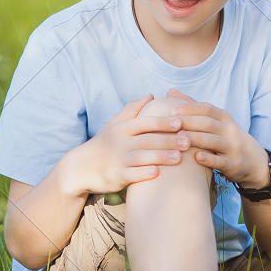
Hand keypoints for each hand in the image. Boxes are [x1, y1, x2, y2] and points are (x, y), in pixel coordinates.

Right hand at [69, 95, 186, 194]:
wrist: (81, 166)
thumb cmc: (104, 143)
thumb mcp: (114, 123)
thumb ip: (132, 109)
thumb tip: (151, 95)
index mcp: (123, 128)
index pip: (145, 122)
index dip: (163, 121)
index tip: (181, 121)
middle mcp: (121, 142)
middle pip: (148, 139)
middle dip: (169, 140)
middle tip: (189, 141)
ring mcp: (118, 159)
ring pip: (142, 157)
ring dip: (161, 156)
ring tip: (179, 158)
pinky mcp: (116, 176)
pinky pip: (131, 174)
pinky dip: (144, 173)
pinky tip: (157, 173)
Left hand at [163, 89, 269, 186]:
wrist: (255, 162)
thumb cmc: (227, 139)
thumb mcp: (216, 121)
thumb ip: (193, 108)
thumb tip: (170, 92)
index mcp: (224, 118)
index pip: (207, 109)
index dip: (190, 108)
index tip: (171, 110)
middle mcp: (230, 130)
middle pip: (208, 123)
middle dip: (189, 122)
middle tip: (170, 123)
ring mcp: (233, 147)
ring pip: (214, 141)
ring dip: (196, 138)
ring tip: (179, 138)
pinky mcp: (234, 164)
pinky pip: (221, 162)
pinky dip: (210, 160)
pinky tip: (196, 158)